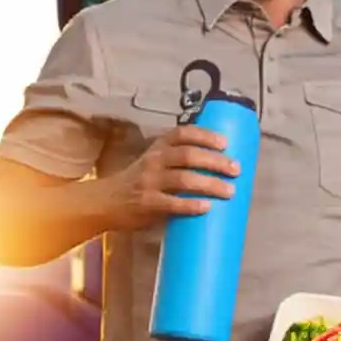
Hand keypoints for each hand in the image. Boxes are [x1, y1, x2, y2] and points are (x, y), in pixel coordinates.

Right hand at [106, 125, 239, 230]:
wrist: (105, 201)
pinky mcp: (147, 203)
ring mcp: (150, 182)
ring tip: (229, 191)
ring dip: (210, 184)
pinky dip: (191, 205)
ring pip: (184, 179)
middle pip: (189, 155)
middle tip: (235, 169)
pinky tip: (207, 207)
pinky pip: (172, 203)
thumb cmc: (137, 181)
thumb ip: (178, 159)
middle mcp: (155, 160)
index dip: (205, 135)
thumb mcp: (154, 161)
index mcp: (158, 147)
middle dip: (215, 161)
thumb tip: (219, 165)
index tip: (225, 143)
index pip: (183, 133)